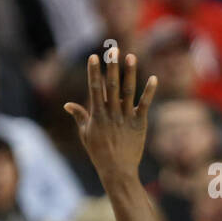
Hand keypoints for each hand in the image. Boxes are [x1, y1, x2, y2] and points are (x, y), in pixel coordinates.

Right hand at [63, 50, 155, 181]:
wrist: (117, 171)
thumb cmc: (99, 153)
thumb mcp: (85, 134)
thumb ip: (79, 116)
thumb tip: (67, 104)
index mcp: (97, 115)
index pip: (95, 88)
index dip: (94, 72)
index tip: (94, 57)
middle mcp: (112, 114)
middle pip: (112, 86)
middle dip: (112, 66)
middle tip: (113, 50)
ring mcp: (126, 118)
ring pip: (129, 92)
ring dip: (130, 73)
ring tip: (132, 56)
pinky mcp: (140, 124)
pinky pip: (145, 105)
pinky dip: (149, 92)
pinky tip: (154, 78)